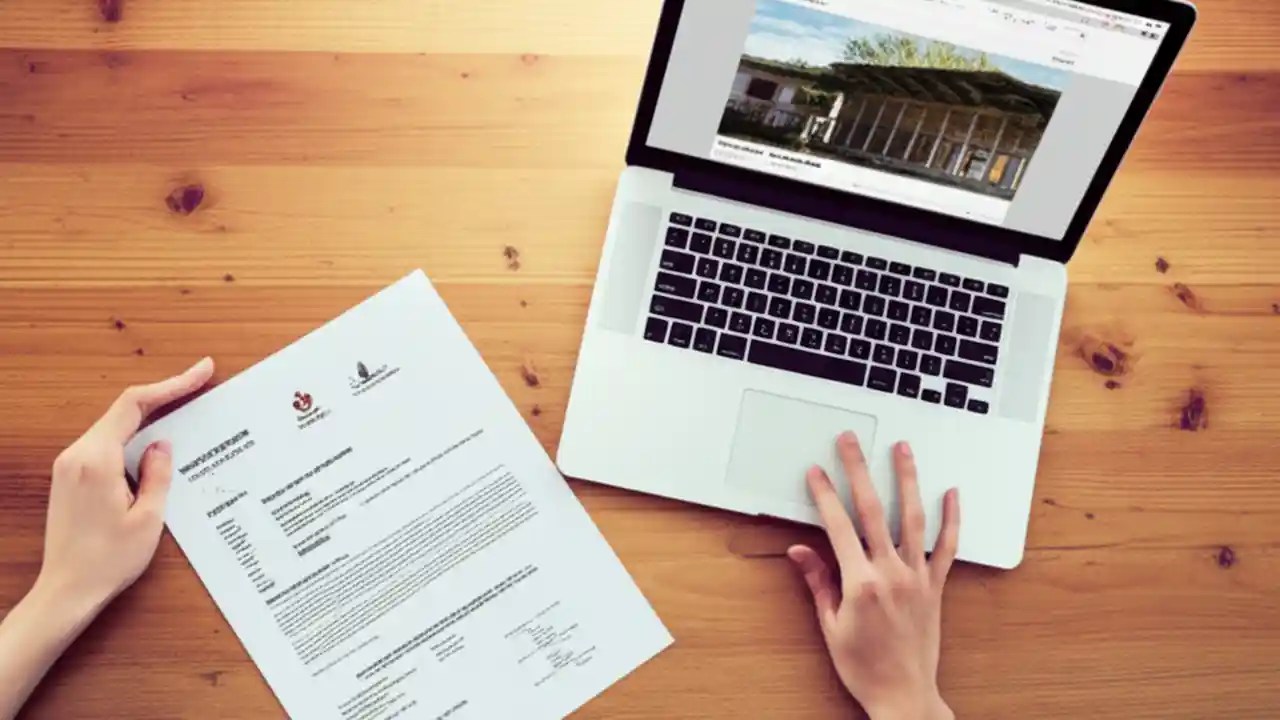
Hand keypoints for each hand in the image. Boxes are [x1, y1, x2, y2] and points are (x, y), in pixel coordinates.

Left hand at [35, 357, 214, 609]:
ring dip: (150, 421)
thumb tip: (163, 445)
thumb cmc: (107, 561)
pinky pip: (106, 446)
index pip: (135, 405)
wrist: (66, 592)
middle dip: (164, 397)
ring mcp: (69, 466)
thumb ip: (159, 474)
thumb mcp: (148, 517)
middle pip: (124, 411)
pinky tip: (156, 450)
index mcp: (97, 460)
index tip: (202, 371)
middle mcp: (77, 456)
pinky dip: (133, 441)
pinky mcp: (70, 479)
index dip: (172, 384)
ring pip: (115, 428)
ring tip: (185, 417)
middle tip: (200, 386)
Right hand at [788, 432, 959, 719]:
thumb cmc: (864, 666)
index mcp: (859, 583)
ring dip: (906, 479)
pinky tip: (951, 493)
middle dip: (858, 470)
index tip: (816, 471)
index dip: (824, 495)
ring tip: (902, 449)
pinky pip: (947, 547)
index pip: (837, 526)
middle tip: (851, 441)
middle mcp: (891, 573)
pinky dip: (951, 519)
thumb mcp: (830, 626)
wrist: (903, 695)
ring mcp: (917, 577)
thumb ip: (818, 583)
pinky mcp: (935, 587)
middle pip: (872, 510)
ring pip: (912, 518)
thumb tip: (799, 550)